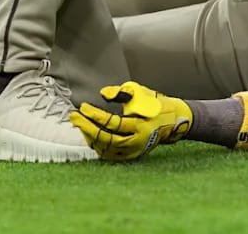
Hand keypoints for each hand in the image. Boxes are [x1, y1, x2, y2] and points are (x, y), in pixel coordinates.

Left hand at [69, 81, 191, 161]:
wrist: (173, 120)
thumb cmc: (155, 104)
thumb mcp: (140, 92)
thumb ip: (120, 92)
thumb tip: (102, 94)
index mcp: (141, 124)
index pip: (112, 122)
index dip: (95, 115)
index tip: (83, 107)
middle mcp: (137, 140)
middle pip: (106, 138)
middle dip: (87, 128)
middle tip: (74, 117)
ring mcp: (134, 150)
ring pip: (106, 148)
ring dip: (90, 136)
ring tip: (80, 124)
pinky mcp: (132, 155)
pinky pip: (109, 154)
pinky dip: (97, 145)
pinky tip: (89, 135)